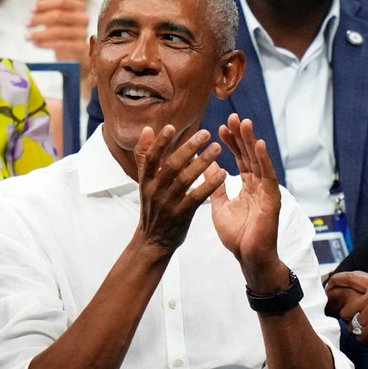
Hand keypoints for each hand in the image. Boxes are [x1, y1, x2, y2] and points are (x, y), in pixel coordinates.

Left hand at [28, 0, 89, 64]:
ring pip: (58, 31)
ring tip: (27, 37)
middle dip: (39, 19)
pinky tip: (36, 44)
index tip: (31, 9)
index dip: (45, 4)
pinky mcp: (80, 48)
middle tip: (27, 24)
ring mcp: (83, 33)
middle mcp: (83, 18)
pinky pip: (62, 44)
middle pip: (58, 15)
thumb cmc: (65, 30)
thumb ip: (55, 0)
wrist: (75, 54)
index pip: (61, 0)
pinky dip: (46, 44)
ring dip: (39, 33)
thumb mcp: (58, 14)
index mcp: (79, 6)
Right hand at [134, 124, 225, 253]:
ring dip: (203, 162)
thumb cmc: (152, 207)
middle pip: (171, 165)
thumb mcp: (145, 182)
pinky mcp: (181, 215)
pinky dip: (209, 184)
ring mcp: (168, 203)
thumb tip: (148, 129)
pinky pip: (197, 197)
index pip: (150, 158)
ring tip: (217, 149)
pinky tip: (222, 174)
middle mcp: (155, 190)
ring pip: (185, 179)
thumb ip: (145, 156)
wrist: (154, 240)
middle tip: (206, 134)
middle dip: (189, 148)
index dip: (160, 142)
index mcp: (145, 180)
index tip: (172, 127)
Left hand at [211, 115, 286, 290]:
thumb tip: (210, 166)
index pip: (240, 159)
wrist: (248, 257)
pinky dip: (264, 160)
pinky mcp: (272, 199)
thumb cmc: (237, 236)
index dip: (231, 143)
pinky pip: (268, 176)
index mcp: (247, 186)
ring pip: (259, 161)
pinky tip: (258, 145)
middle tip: (233, 117)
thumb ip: (216, 186)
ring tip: (245, 123)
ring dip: (252, 142)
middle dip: (242, 136)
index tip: (220, 128)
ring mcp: (266, 191)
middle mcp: (258, 185)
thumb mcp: (221, 207)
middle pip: (250, 155)